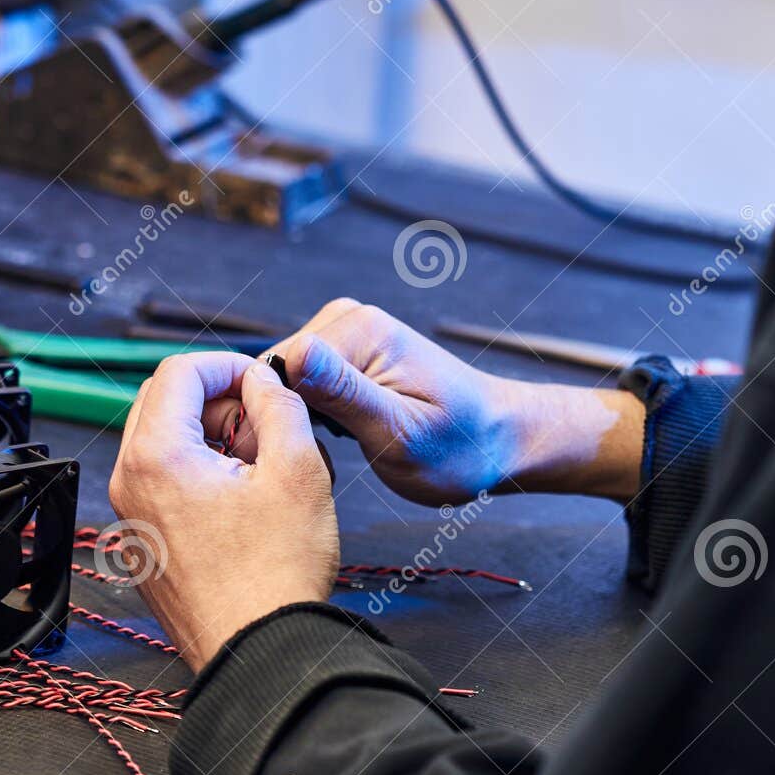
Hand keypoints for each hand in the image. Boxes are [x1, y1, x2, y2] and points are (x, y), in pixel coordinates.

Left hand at [108, 353, 339, 670]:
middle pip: (162, 401)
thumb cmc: (277, 576)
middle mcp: (130, 484)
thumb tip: (263, 379)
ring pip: (162, 443)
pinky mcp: (146, 546)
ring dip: (209, 435)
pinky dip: (199, 471)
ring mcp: (132, 518)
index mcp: (156, 458)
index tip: (263, 381)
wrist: (260, 655)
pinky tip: (244, 499)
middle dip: (216, 398)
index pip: (178, 371)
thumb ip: (279, 406)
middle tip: (263, 421)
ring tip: (261, 464)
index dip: (228, 365)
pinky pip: (162, 484)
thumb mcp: (299, 470)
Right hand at [263, 299, 644, 504]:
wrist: (498, 440)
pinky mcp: (350, 352)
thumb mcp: (399, 432)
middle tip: (328, 455)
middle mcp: (350, 319)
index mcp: (359, 331)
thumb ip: (345, 394)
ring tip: (340, 444)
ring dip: (300, 415)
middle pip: (276, 371)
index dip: (277, 416)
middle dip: (288, 415)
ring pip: (287, 378)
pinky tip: (341, 434)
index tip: (302, 454)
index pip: (276, 369)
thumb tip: (295, 354)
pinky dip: (312, 411)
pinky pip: (305, 380)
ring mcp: (350, 333)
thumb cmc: (458, 448)